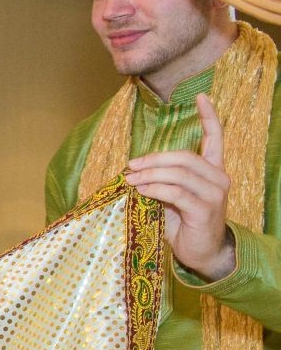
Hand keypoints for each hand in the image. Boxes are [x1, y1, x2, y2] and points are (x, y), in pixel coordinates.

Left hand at [126, 93, 235, 279]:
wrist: (202, 253)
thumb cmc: (185, 224)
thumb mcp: (173, 199)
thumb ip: (163, 181)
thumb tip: (134, 170)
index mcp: (212, 171)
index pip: (215, 138)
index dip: (209, 116)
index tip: (200, 96)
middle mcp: (218, 178)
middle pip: (185, 157)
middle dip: (154, 158)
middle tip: (131, 165)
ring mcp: (214, 194)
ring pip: (179, 173)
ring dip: (150, 174)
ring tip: (131, 179)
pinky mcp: (204, 210)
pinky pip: (176, 193)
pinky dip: (155, 189)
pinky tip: (141, 190)